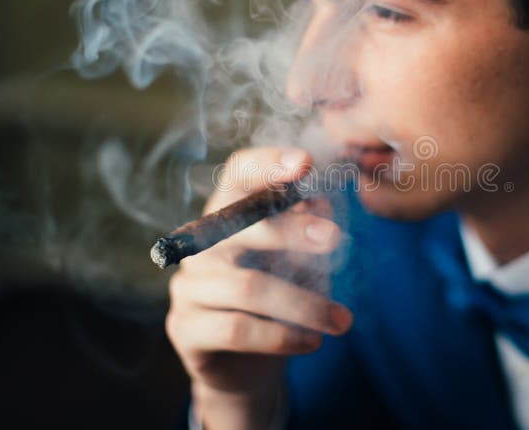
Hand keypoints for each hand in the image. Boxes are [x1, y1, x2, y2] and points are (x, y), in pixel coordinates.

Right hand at [166, 147, 352, 427]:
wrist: (243, 365)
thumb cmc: (275, 299)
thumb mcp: (296, 259)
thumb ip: (306, 229)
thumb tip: (323, 203)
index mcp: (228, 213)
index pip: (239, 175)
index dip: (268, 164)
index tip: (305, 162)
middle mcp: (201, 243)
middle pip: (241, 225)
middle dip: (292, 230)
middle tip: (335, 238)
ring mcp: (188, 286)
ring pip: (248, 287)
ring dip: (303, 303)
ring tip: (342, 321)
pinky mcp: (185, 328)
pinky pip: (237, 329)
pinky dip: (281, 336)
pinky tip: (313, 342)